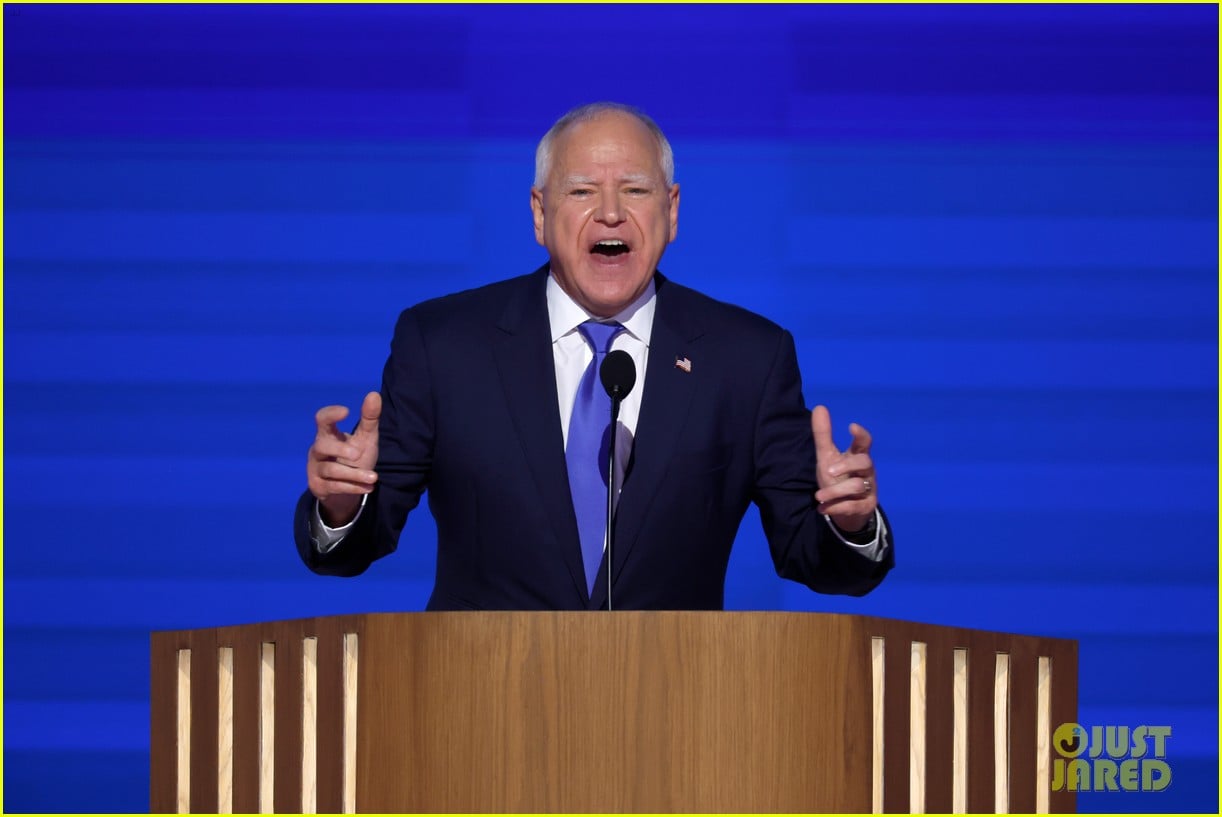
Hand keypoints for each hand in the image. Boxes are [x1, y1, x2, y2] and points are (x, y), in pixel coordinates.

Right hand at [307, 391, 380, 525]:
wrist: (345, 488)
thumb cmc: (353, 457)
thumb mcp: (365, 438)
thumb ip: (369, 418)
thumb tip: (374, 394)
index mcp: (328, 434)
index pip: (322, 419)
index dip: (330, 414)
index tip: (346, 411)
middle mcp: (318, 450)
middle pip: (322, 446)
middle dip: (340, 450)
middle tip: (358, 454)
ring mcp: (316, 469)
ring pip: (331, 471)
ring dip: (355, 474)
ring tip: (375, 478)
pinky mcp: (319, 486)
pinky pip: (335, 486)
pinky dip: (354, 487)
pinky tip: (369, 487)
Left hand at [810, 404, 877, 533]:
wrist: (847, 510)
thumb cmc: (838, 477)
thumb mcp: (828, 456)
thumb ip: (824, 435)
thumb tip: (820, 407)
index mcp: (857, 456)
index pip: (864, 443)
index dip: (861, 435)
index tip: (852, 426)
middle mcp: (866, 472)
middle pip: (865, 462)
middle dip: (847, 465)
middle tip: (827, 471)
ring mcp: (868, 489)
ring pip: (857, 486)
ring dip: (835, 491)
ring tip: (818, 496)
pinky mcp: (864, 507)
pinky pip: (853, 506)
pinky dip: (835, 507)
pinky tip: (822, 509)